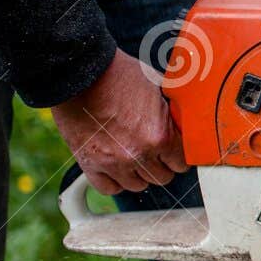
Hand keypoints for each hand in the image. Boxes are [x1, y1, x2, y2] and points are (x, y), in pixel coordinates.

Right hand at [52, 51, 186, 194]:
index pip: (181, 163)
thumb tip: (182, 119)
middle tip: (155, 153)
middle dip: (161, 165)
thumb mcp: (156, 87)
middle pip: (162, 177)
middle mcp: (139, 154)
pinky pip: (108, 188)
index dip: (178, 156)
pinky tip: (116, 169)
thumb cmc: (117, 74)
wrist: (78, 72)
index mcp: (160, 136)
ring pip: (137, 186)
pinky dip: (114, 181)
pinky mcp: (89, 163)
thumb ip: (170, 111)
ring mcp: (113, 162)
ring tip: (135, 159)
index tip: (174, 151)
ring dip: (139, 174)